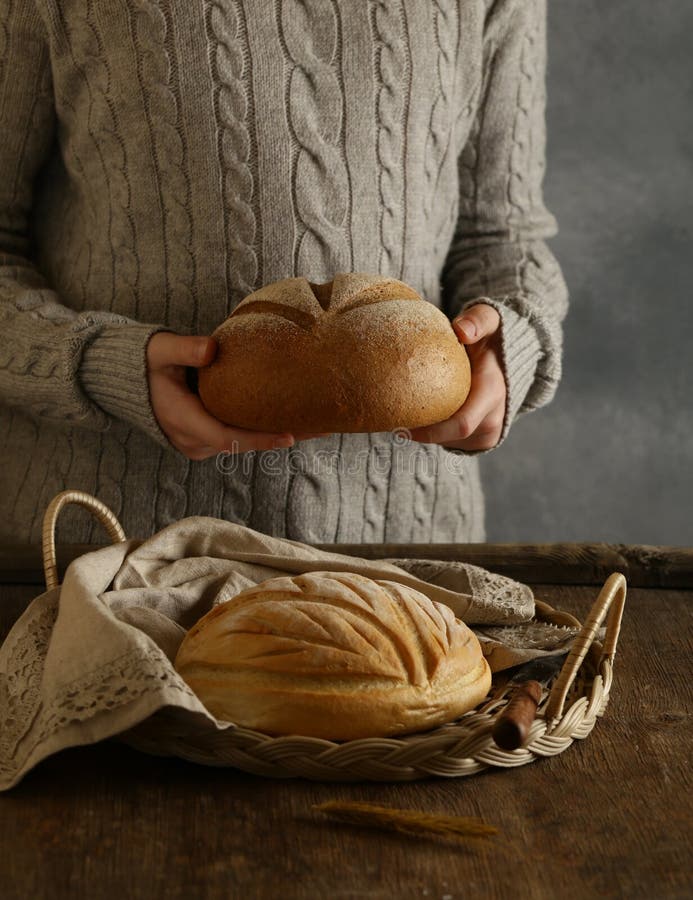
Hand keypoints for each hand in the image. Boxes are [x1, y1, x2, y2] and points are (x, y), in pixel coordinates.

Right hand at [147, 332, 328, 459]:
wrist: (129, 382)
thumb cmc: (146, 362)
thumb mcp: (160, 350)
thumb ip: (183, 348)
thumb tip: (212, 349)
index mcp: (183, 421)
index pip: (228, 437)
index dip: (260, 439)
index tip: (290, 435)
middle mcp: (194, 441)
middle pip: (244, 443)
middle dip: (282, 436)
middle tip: (322, 428)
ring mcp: (201, 443)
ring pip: (244, 442)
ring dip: (278, 433)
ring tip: (319, 425)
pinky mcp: (208, 438)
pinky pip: (240, 436)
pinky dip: (265, 429)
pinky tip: (295, 420)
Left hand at [408, 304, 505, 451]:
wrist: (508, 361)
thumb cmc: (491, 338)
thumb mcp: (488, 321)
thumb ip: (477, 320)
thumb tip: (461, 330)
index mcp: (493, 394)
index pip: (460, 424)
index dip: (429, 431)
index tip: (400, 425)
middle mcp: (494, 419)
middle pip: (449, 437)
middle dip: (420, 433)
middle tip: (392, 420)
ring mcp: (489, 434)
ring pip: (448, 442)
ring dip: (426, 433)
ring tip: (405, 415)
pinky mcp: (482, 441)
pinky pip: (452, 443)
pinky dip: (436, 434)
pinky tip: (422, 417)